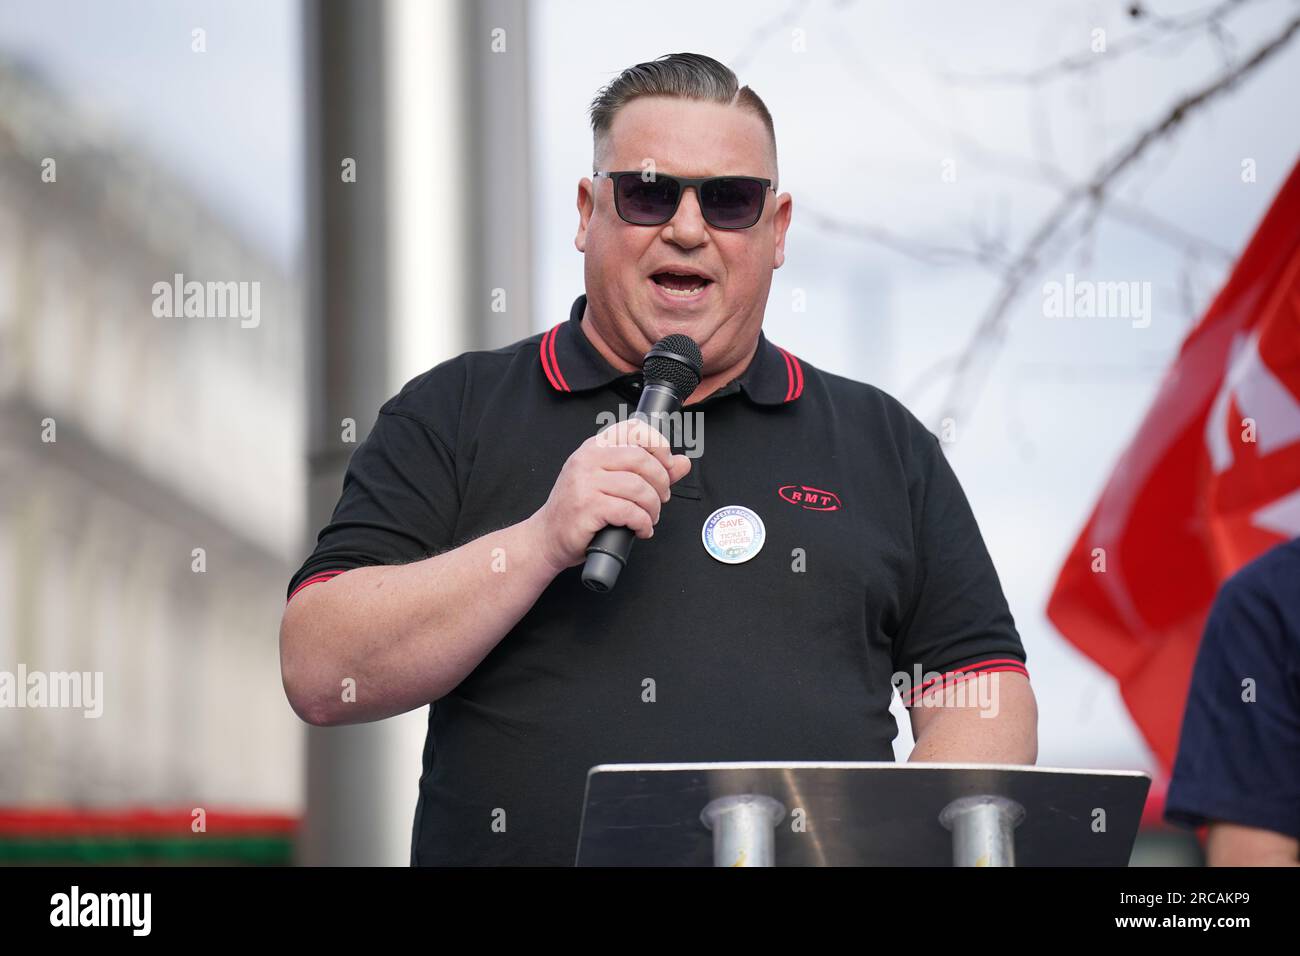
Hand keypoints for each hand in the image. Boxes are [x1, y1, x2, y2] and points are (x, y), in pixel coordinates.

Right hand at [531, 417, 691, 573]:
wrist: (548, 537)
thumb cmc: (580, 509)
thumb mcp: (612, 483)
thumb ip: (649, 472)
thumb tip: (682, 463)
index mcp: (594, 447)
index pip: (634, 429)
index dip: (659, 444)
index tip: (667, 465)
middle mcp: (588, 459)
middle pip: (641, 459)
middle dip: (661, 482)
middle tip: (661, 499)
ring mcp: (585, 482)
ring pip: (638, 487)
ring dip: (653, 507)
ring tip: (649, 517)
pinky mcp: (587, 507)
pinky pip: (629, 511)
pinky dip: (642, 523)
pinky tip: (640, 529)